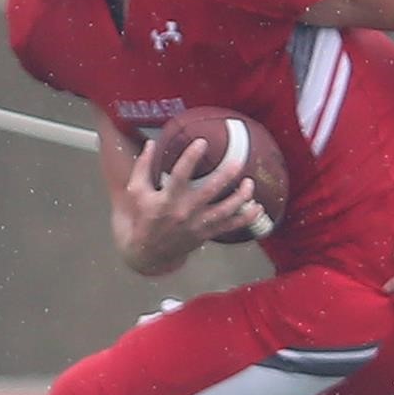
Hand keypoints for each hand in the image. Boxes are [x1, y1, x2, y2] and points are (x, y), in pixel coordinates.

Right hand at [119, 139, 260, 274]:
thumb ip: (143, 167)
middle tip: (238, 162)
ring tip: (250, 182)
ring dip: (240, 198)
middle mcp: (184, 212)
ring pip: (224, 211)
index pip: (180, 175)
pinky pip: (230, 227)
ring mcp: (197, 225)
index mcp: (166, 200)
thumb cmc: (143, 217)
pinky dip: (246, 219)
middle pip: (209, 192)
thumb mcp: (136, 192)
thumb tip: (151, 143)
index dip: (191, 158)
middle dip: (225, 177)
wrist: (147, 252)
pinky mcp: (206, 235)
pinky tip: (258, 207)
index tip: (202, 142)